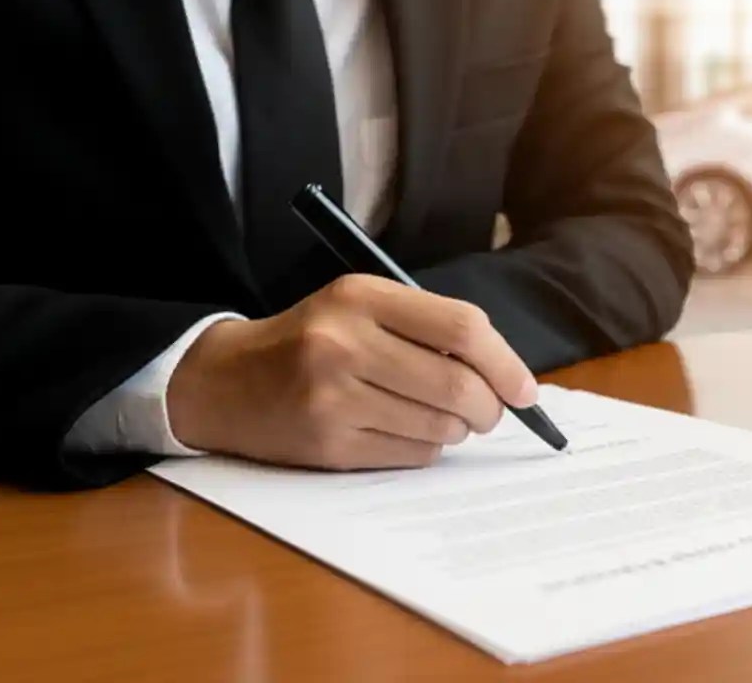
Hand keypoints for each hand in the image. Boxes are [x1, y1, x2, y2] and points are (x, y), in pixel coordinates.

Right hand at [165, 275, 537, 469]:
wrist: (226, 381)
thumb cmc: (312, 339)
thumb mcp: (360, 307)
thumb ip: (426, 327)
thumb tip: (505, 375)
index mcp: (361, 297)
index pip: (461, 328)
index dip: (506, 363)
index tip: (525, 389)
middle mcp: (345, 344)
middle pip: (457, 385)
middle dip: (490, 408)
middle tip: (489, 412)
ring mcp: (334, 398)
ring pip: (440, 426)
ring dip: (457, 429)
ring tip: (442, 418)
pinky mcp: (329, 445)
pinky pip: (412, 454)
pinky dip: (427, 448)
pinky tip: (406, 432)